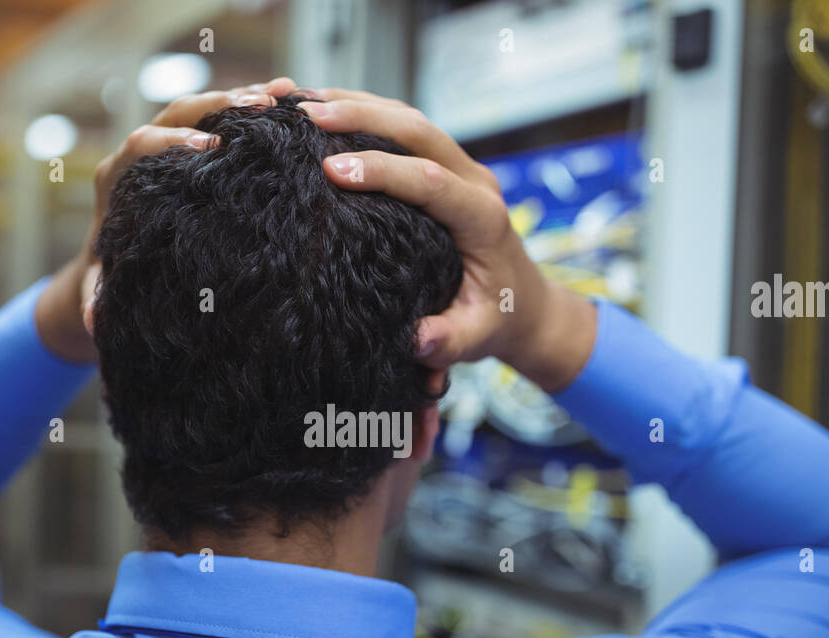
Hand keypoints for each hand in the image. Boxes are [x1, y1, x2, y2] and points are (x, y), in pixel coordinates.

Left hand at [35, 77, 297, 362]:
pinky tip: (289, 100)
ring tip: (285, 94)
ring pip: (201, 106)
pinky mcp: (189, 141)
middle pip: (177, 112)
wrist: (107, 258)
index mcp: (117, 177)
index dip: (174, 140)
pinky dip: (250, 105)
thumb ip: (99, 298)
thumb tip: (95, 322)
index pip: (141, 145)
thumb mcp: (103, 285)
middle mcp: (139, 151)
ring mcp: (166, 139)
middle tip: (262, 104)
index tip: (210, 146)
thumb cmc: (109, 270)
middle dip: (219, 105)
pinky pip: (219, 115)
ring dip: (241, 96)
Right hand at [300, 89, 596, 393]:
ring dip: (358, 106)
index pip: (431, 181)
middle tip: (307, 118)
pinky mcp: (445, 167)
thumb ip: (450, 342)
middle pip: (419, 132)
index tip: (331, 170)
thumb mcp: (477, 338)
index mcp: (484, 218)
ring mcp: (461, 169)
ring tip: (303, 103)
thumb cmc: (497, 320)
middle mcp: (475, 183)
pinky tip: (324, 111)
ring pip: (410, 121)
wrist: (525, 304)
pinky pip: (405, 130)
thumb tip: (416, 341)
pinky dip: (365, 114)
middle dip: (362, 118)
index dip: (382, 171)